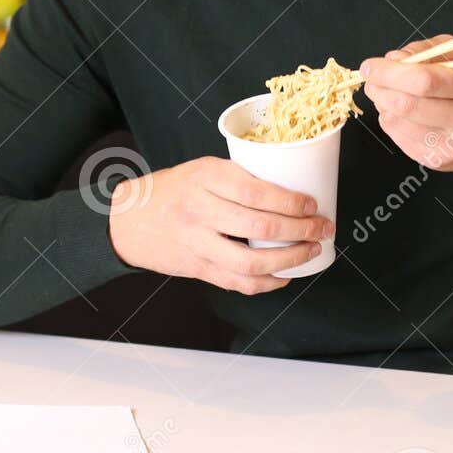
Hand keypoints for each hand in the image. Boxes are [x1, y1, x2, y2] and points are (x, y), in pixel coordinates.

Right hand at [105, 156, 330, 294]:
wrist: (128, 221)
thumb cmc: (173, 190)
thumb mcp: (202, 169)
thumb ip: (238, 179)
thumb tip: (290, 192)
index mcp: (205, 178)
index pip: (258, 192)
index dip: (292, 202)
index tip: (312, 204)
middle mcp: (201, 210)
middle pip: (261, 226)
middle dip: (301, 230)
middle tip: (323, 228)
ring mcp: (198, 243)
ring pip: (252, 261)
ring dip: (290, 260)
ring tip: (310, 251)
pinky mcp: (198, 268)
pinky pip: (238, 282)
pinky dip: (267, 283)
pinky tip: (285, 275)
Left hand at [359, 35, 452, 170]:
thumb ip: (427, 50)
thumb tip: (392, 59)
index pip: (424, 81)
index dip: (390, 73)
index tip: (371, 66)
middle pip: (407, 104)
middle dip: (379, 88)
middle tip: (372, 79)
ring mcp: (452, 144)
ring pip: (398, 122)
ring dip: (382, 103)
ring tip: (387, 93)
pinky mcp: (438, 160)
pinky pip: (398, 138)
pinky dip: (390, 119)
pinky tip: (400, 111)